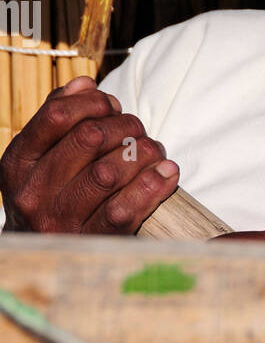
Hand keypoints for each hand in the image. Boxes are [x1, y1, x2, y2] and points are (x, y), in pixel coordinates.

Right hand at [0, 75, 179, 234]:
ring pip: (109, 171)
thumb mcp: (38, 158)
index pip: (56, 116)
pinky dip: (153, 185)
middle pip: (88, 138)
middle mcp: (34, 193)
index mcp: (19, 164)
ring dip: (143, 152)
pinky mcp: (90, 243)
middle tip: (137, 130)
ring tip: (154, 150)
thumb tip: (85, 83)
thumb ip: (57, 119)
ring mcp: (60, 221)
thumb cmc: (49, 197)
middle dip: (124, 125)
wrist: (38, 258)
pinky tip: (167, 173)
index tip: (111, 106)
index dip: (93, 102)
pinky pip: (125, 210)